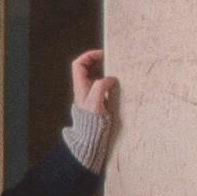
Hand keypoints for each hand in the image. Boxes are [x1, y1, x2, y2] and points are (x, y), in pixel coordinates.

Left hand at [65, 47, 121, 169]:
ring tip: (115, 70)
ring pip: (94, 77)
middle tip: (110, 60)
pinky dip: (108, 82)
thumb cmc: (92, 123)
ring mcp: (90, 96)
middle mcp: (84, 90)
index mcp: (80, 87)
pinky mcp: (98, 103)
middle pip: (86, 69)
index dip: (88, 56)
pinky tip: (117, 84)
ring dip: (104, 71)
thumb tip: (110, 79)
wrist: (91, 140)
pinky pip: (101, 87)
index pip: (79, 64)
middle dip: (98, 61)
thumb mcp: (96, 103)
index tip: (102, 54)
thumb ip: (101, 86)